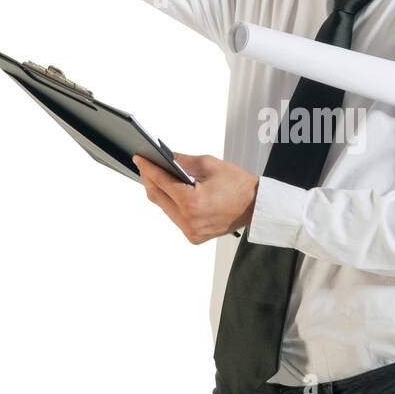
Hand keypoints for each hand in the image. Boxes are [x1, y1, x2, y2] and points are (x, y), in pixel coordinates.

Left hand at [132, 153, 258, 242]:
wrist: (255, 206)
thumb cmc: (238, 185)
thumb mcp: (209, 165)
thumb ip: (182, 160)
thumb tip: (163, 156)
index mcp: (192, 202)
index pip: (161, 182)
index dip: (148, 168)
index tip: (139, 158)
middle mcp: (189, 221)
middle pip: (158, 198)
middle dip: (150, 179)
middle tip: (145, 165)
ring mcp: (191, 231)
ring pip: (165, 209)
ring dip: (160, 193)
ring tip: (157, 177)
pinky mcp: (194, 237)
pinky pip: (175, 218)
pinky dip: (172, 205)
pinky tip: (172, 193)